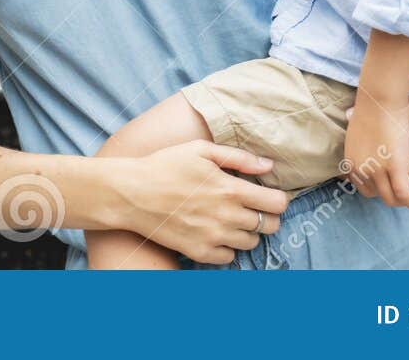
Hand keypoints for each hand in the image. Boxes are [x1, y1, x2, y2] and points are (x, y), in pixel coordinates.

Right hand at [102, 141, 288, 264]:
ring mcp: (213, 237)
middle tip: (250, 207)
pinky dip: (227, 247)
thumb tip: (269, 165)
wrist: (131, 193)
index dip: (277, 199)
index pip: (277, 204)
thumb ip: (238, 157)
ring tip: (229, 218)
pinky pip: (230, 257)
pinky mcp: (199, 252)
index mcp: (230, 189)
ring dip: (246, 231)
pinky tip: (215, 231)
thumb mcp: (200, 150)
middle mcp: (226, 216)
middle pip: (269, 226)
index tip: (267, 195)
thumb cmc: (164, 165)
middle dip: (266, 216)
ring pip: (251, 242)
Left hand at [343, 90, 408, 208]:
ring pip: (390, 198)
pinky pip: (403, 194)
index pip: (362, 185)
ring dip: (403, 200)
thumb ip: (360, 132)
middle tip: (407, 190)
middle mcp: (361, 167)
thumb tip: (351, 117)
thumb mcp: (360, 124)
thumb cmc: (374, 105)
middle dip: (391, 194)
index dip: (378, 186)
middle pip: (375, 193)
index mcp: (351, 159)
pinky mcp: (395, 167)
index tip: (390, 182)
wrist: (380, 97)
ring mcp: (376, 169)